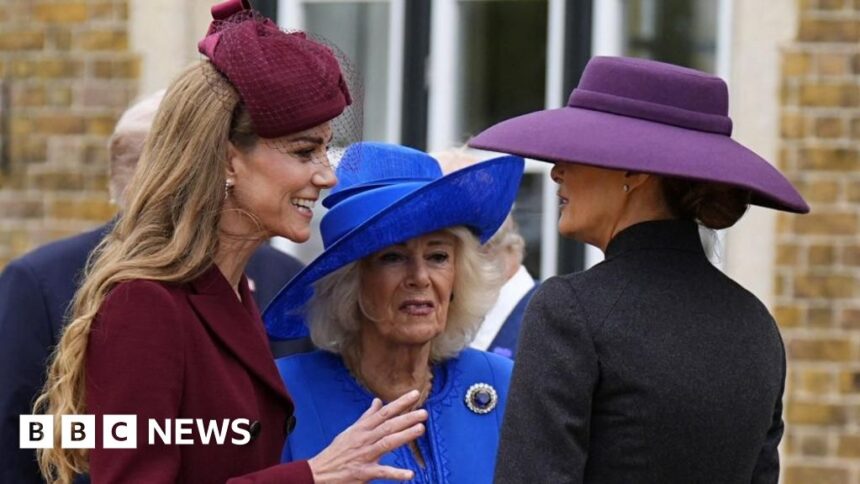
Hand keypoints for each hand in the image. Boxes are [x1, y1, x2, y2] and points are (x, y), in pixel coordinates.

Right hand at [308, 389, 427, 482]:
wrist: (319, 472)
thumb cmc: (337, 452)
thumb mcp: (351, 431)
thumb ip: (367, 417)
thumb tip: (378, 401)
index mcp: (363, 428)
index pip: (384, 412)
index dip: (400, 403)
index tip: (415, 394)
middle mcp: (365, 439)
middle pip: (388, 426)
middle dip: (407, 418)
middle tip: (424, 413)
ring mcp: (365, 455)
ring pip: (387, 443)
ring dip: (404, 436)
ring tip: (420, 429)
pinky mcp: (363, 472)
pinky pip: (382, 472)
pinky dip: (396, 473)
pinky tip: (409, 474)